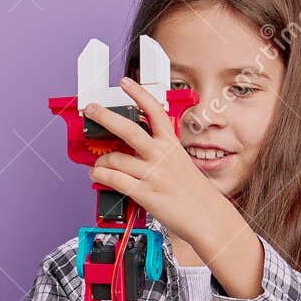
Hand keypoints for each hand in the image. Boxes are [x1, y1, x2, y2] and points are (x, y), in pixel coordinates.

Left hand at [84, 78, 237, 247]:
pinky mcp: (145, 193)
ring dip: (100, 160)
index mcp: (171, 145)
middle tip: (91, 110)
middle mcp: (161, 156)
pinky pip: (113, 179)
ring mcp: (152, 174)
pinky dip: (100, 175)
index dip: (138, 94)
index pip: (154, 112)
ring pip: (114, 158)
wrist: (208, 218)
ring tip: (98, 163)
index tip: (125, 82)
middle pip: (128, 129)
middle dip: (105, 116)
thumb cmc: (194, 193)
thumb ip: (160, 154)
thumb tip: (132, 150)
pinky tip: (97, 175)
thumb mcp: (181, 163)